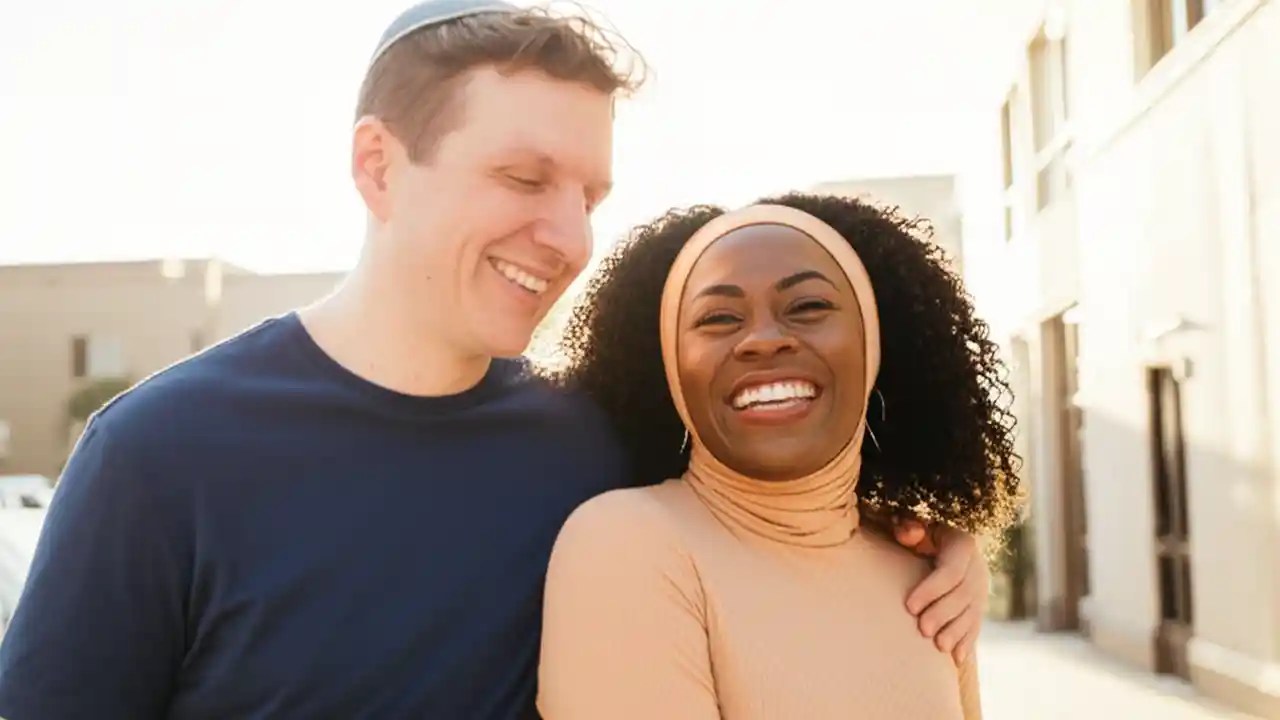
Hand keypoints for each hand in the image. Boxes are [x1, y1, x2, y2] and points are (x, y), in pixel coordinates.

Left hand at [893, 518, 988, 664]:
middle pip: (962, 595)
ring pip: (972, 613)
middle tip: (922, 629)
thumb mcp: (917, 526)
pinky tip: (956, 658)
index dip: (931, 590)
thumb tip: (908, 532)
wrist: (942, 542)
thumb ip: (910, 528)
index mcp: (962, 546)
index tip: (909, 606)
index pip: (950, 571)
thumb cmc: (921, 534)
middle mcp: (976, 567)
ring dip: (957, 631)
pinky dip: (967, 642)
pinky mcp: (979, 605)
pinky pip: (976, 625)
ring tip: (939, 646)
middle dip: (943, 614)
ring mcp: (980, 588)